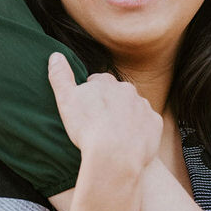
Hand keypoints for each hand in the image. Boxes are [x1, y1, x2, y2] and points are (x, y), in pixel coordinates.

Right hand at [47, 54, 161, 169]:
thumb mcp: (66, 99)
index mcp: (106, 82)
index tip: (85, 108)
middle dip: (110, 103)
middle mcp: (128, 90)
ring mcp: (143, 107)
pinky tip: (130, 143)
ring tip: (114, 135)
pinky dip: (140, 131)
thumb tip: (55, 55)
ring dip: (126, 117)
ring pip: (134, 108)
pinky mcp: (154, 124)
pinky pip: (147, 125)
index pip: (98, 81)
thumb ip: (60, 76)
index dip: (90, 93)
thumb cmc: (87, 127)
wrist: (115, 155)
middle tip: (99, 122)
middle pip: (118, 94)